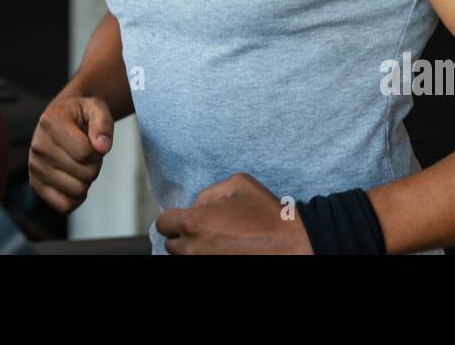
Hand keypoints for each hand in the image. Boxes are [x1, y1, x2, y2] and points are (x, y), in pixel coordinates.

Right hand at [28, 96, 112, 212]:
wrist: (60, 119)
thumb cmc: (81, 115)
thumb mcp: (96, 108)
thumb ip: (103, 123)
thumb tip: (102, 147)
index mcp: (50, 122)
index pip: (86, 152)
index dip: (99, 150)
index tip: (95, 141)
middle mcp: (37, 145)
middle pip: (85, 173)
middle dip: (95, 164)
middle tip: (89, 153)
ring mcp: (34, 167)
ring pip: (77, 191)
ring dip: (87, 179)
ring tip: (80, 163)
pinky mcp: (35, 184)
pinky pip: (64, 206)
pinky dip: (77, 198)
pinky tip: (76, 180)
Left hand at [155, 172, 313, 253]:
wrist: (291, 244)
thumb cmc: (266, 213)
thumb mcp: (237, 184)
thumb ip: (209, 192)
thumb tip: (197, 205)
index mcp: (194, 223)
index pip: (163, 223)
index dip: (172, 217)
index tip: (185, 217)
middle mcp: (193, 249)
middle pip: (171, 244)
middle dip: (183, 234)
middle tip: (203, 228)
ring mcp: (204, 264)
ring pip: (184, 258)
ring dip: (193, 248)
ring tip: (215, 239)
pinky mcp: (215, 270)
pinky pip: (201, 263)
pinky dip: (206, 256)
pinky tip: (222, 249)